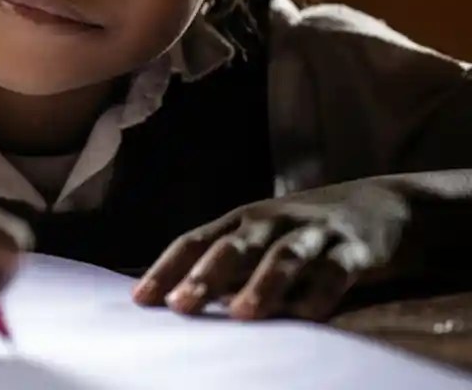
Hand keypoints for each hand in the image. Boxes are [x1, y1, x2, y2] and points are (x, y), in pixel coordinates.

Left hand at [132, 179, 412, 320]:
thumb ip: (223, 269)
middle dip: (205, 276)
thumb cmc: (300, 233)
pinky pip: (335, 271)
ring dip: (261, 284)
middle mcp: (270, 222)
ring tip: (241, 313)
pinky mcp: (354, 248)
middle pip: (233, 247)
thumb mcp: (258, 241)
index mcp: (239, 222)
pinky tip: (307, 316)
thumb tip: (174, 302)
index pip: (194, 242)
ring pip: (284, 256)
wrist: (380, 205)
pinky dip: (320, 293)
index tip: (140, 299)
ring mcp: (312, 232)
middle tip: (179, 306)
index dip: (166, 269)